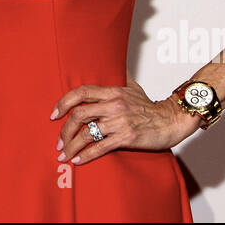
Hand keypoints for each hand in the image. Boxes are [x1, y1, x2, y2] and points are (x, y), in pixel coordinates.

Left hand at [51, 80, 198, 164]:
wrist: (171, 120)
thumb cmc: (150, 106)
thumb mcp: (132, 86)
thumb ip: (117, 77)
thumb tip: (108, 63)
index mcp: (112, 92)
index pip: (81, 93)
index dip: (63, 103)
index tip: (54, 114)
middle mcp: (114, 105)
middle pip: (79, 115)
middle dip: (64, 130)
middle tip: (58, 141)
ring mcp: (119, 122)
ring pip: (87, 133)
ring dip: (71, 146)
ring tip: (64, 154)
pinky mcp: (126, 137)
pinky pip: (100, 147)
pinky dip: (86, 155)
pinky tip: (78, 160)